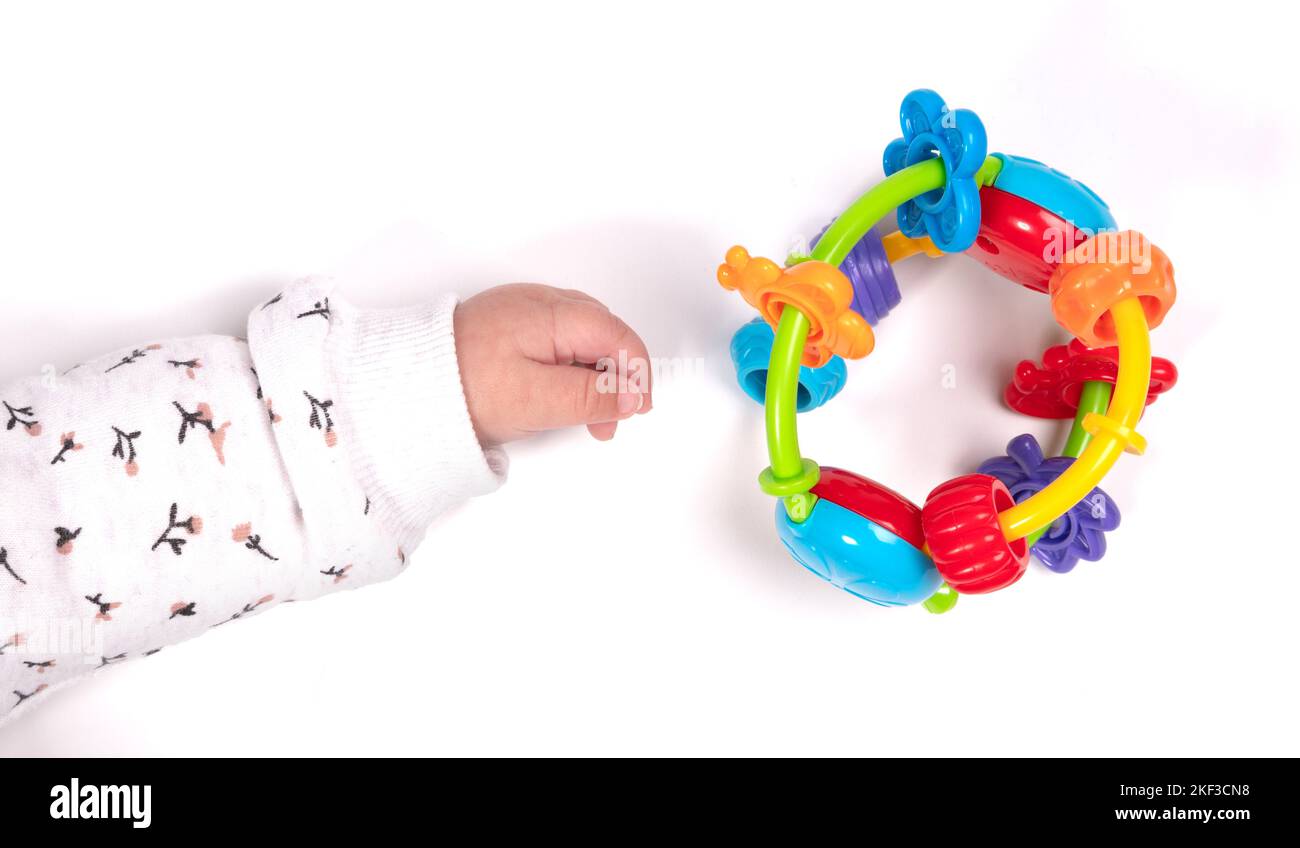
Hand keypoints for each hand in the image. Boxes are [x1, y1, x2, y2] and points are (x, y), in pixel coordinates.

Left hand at [454, 284, 652, 443]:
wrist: (404, 386)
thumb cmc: (462, 389)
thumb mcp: (535, 400)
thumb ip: (589, 396)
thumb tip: (630, 397)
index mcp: (551, 312)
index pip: (616, 334)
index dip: (636, 373)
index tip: (636, 409)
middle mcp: (540, 303)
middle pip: (603, 333)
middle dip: (616, 377)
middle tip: (608, 422)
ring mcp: (524, 312)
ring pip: (581, 338)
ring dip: (593, 376)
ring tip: (584, 416)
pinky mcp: (509, 327)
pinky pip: (556, 341)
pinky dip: (569, 368)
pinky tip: (559, 395)